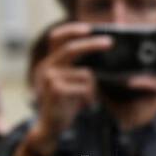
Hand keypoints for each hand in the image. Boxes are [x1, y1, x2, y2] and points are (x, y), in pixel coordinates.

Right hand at [21, 24, 108, 155]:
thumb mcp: (70, 82)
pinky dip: (89, 97)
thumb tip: (100, 50)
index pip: (56, 38)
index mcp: (49, 63)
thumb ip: (78, 67)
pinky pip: (84, 87)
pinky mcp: (56, 90)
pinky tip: (83, 105)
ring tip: (86, 100)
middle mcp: (46, 67)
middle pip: (72, 49)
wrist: (51, 127)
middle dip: (92, 44)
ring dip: (92, 88)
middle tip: (110, 42)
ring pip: (86, 74)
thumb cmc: (64, 103)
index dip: (71, 30)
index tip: (88, 28)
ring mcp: (49, 78)